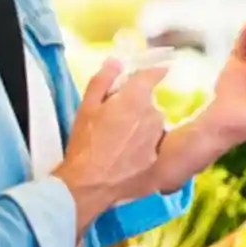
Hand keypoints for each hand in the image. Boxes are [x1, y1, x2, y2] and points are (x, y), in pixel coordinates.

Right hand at [54, 60, 168, 234]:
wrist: (88, 185)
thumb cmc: (85, 144)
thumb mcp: (87, 107)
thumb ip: (103, 80)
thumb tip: (116, 61)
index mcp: (136, 98)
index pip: (154, 74)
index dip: (155, 70)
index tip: (160, 68)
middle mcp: (154, 115)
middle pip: (149, 103)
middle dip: (136, 107)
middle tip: (114, 121)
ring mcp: (158, 138)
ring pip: (153, 126)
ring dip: (141, 129)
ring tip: (118, 143)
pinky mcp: (158, 159)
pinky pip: (153, 147)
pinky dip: (144, 149)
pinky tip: (126, 159)